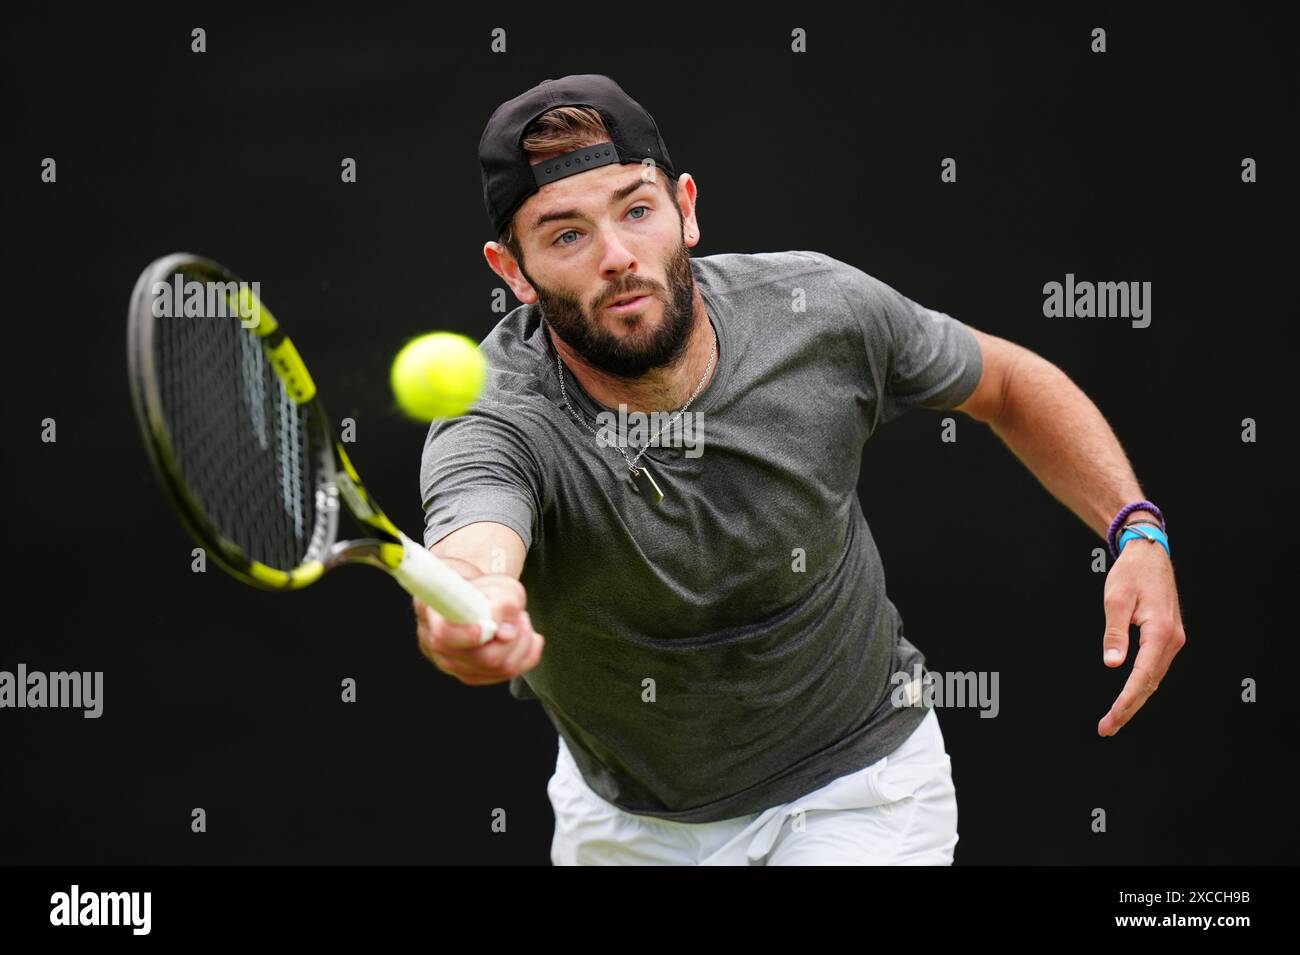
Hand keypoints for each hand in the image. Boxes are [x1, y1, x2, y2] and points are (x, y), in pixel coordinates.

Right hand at [414, 574, 544, 686]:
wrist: (475, 601)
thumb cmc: (481, 592)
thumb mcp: (498, 586)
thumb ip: (503, 603)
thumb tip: (506, 631)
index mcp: (436, 618)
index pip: (445, 635)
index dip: (467, 634)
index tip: (483, 628)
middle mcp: (442, 649)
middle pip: (484, 658)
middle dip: (513, 635)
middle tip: (518, 615)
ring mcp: (457, 668)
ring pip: (502, 668)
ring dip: (522, 642)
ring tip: (518, 621)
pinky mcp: (475, 677)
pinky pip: (511, 673)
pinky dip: (527, 653)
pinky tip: (523, 636)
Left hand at [1098, 538, 1186, 735]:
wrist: (1149, 555)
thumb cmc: (1130, 574)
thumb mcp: (1115, 600)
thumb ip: (1114, 633)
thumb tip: (1112, 664)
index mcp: (1160, 632)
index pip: (1142, 676)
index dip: (1126, 700)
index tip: (1111, 718)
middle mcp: (1173, 640)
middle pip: (1150, 683)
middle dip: (1128, 708)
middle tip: (1106, 728)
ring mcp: (1173, 640)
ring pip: (1154, 678)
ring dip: (1135, 699)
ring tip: (1113, 719)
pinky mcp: (1168, 638)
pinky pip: (1154, 668)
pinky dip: (1141, 684)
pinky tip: (1129, 696)